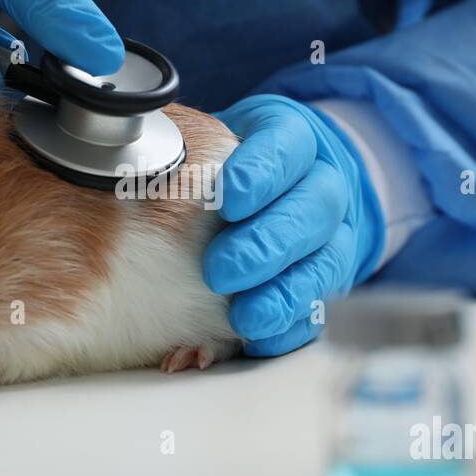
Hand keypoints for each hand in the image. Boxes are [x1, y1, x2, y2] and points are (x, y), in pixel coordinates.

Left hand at [204, 96, 384, 355]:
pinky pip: (322, 306)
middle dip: (266, 244)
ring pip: (326, 262)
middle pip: (313, 211)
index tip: (229, 199)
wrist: (288, 179)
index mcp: (296, 139)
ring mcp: (335, 234)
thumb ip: (186, 153)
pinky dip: (290, 325)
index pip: (288, 148)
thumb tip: (139, 167)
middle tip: (219, 270)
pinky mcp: (330, 277)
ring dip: (282, 293)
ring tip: (242, 316)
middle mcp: (325, 184)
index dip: (262, 175)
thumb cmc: (232, 162)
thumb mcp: (214, 138)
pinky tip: (260, 337)